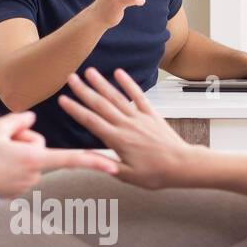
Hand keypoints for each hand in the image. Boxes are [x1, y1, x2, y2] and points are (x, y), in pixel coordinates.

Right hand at [0, 111, 118, 198]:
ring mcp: (24, 184)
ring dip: (15, 152)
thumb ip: (18, 120)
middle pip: (39, 147)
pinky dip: (9, 163)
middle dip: (24, 140)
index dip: (94, 160)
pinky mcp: (15, 191)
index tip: (113, 166)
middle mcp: (33, 174)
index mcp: (34, 158)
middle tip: (0, 141)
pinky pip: (19, 169)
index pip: (71, 158)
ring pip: (29, 158)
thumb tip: (30, 119)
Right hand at [57, 66, 195, 189]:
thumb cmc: (156, 174)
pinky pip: (138, 96)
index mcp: (117, 140)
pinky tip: (119, 73)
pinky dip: (128, 83)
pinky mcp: (151, 114)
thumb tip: (87, 158)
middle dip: (84, 90)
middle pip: (101, 104)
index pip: (91, 122)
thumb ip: (106, 164)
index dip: (75, 110)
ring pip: (117, 97)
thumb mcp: (127, 176)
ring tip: (89, 71)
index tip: (63, 100)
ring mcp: (139, 117)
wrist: (183, 165)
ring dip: (102, 83)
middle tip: (71, 78)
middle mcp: (126, 125)